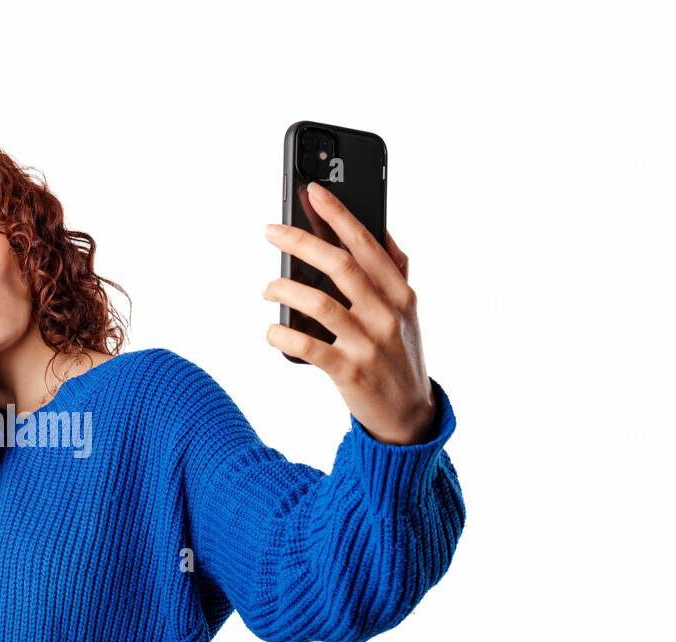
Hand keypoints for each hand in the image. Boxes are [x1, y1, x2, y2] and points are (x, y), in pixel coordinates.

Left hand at [262, 182, 434, 444]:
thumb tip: (380, 232)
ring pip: (319, 303)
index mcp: (400, 293)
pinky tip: (271, 330)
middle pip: (339, 265)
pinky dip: (283, 334)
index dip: (338, 215)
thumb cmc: (398, 355)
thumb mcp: (406, 312)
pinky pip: (308, 346)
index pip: (366, 243)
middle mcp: (386, 314)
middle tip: (271, 231)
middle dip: (301, 242)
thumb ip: (394, 272)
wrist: (408, 415)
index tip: (312, 191)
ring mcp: (368, 344)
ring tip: (268, 288)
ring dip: (284, 290)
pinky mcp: (349, 372)